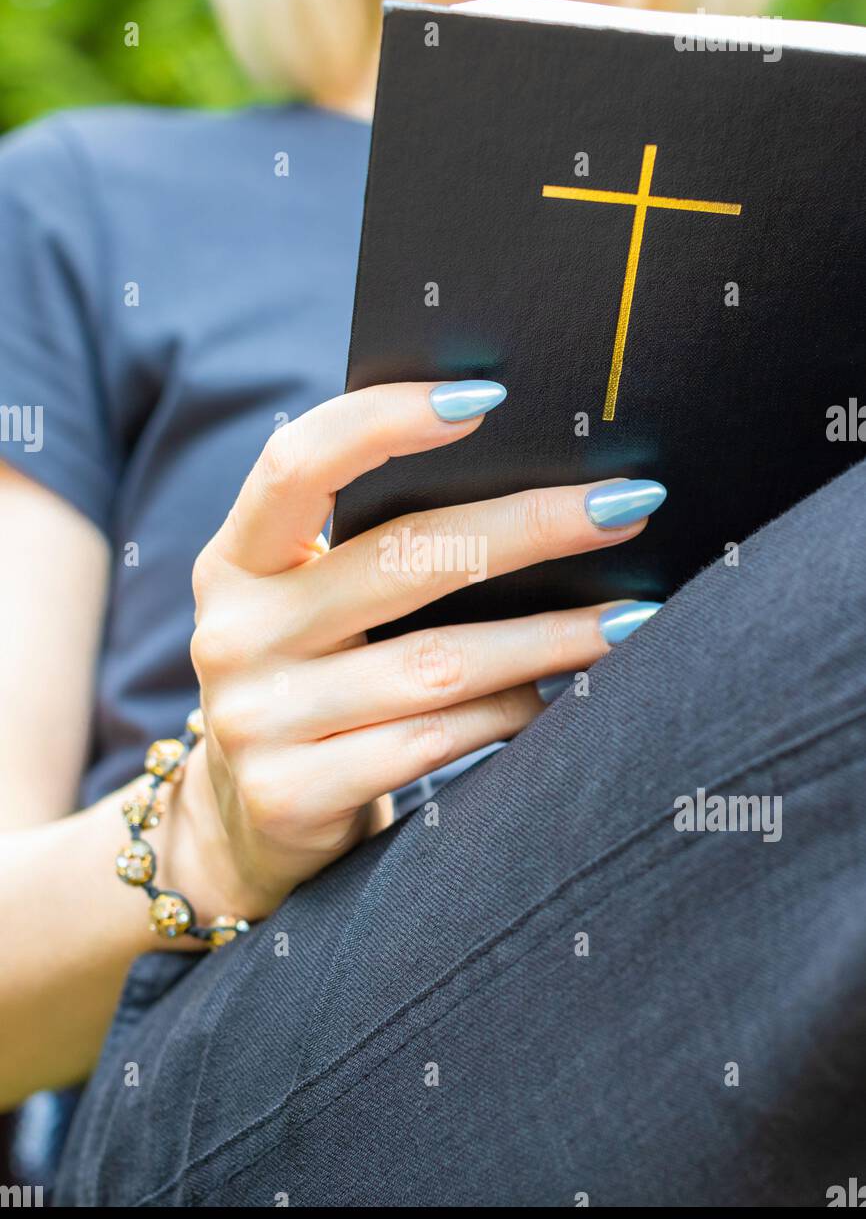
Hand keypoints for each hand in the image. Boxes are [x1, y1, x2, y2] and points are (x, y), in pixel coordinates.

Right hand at [168, 381, 663, 926]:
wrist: (247, 822)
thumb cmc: (313, 684)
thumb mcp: (307, 608)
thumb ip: (375, 553)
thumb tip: (537, 492)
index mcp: (234, 562)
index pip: (297, 465)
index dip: (385, 421)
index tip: (487, 395)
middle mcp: (233, 633)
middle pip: (402, 560)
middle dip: (529, 528)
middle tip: (625, 506)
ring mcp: (256, 719)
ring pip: (438, 664)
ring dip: (552, 637)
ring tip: (631, 616)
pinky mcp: (293, 794)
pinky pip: (434, 742)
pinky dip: (511, 714)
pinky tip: (565, 699)